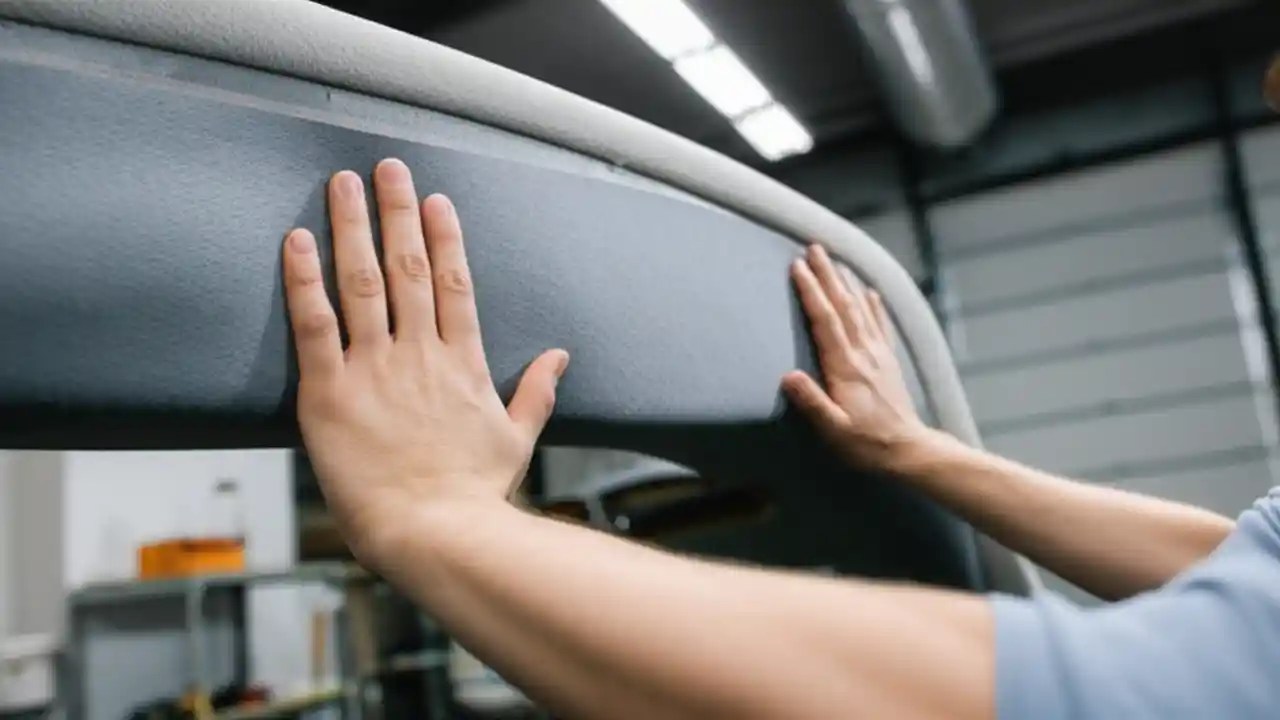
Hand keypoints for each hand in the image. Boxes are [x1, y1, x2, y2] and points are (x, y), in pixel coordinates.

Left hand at [282, 158, 567, 564]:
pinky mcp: (331, 393)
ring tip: (343, 185)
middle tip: (385, 168)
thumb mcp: (517, 439)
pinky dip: (305, 280)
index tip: (435, 200)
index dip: (444, 237)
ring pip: (363, 282)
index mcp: (462, 364)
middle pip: (408, 267)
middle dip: (396, 212)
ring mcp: (374, 369)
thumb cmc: (474, 495)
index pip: (454, 284)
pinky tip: (297, 241)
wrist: (437, 532)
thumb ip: (537, 392)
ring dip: (352, 227)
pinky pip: (314, 324)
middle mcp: (420, 354)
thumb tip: (559, 357)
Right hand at [782, 245, 929, 468]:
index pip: (825, 321)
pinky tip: (869, 291)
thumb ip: (812, 403)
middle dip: (826, 275)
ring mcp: (878, 356)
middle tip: (813, 247)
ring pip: (860, 310)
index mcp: (845, 368)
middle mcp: (863, 355)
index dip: (810, 292)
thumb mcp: (833, 431)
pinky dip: (873, 305)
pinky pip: (879, 326)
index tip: (796, 267)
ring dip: (845, 283)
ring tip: (834, 260)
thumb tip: (788, 376)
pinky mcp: (887, 363)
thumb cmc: (866, 444)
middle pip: (842, 306)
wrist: (908, 451)